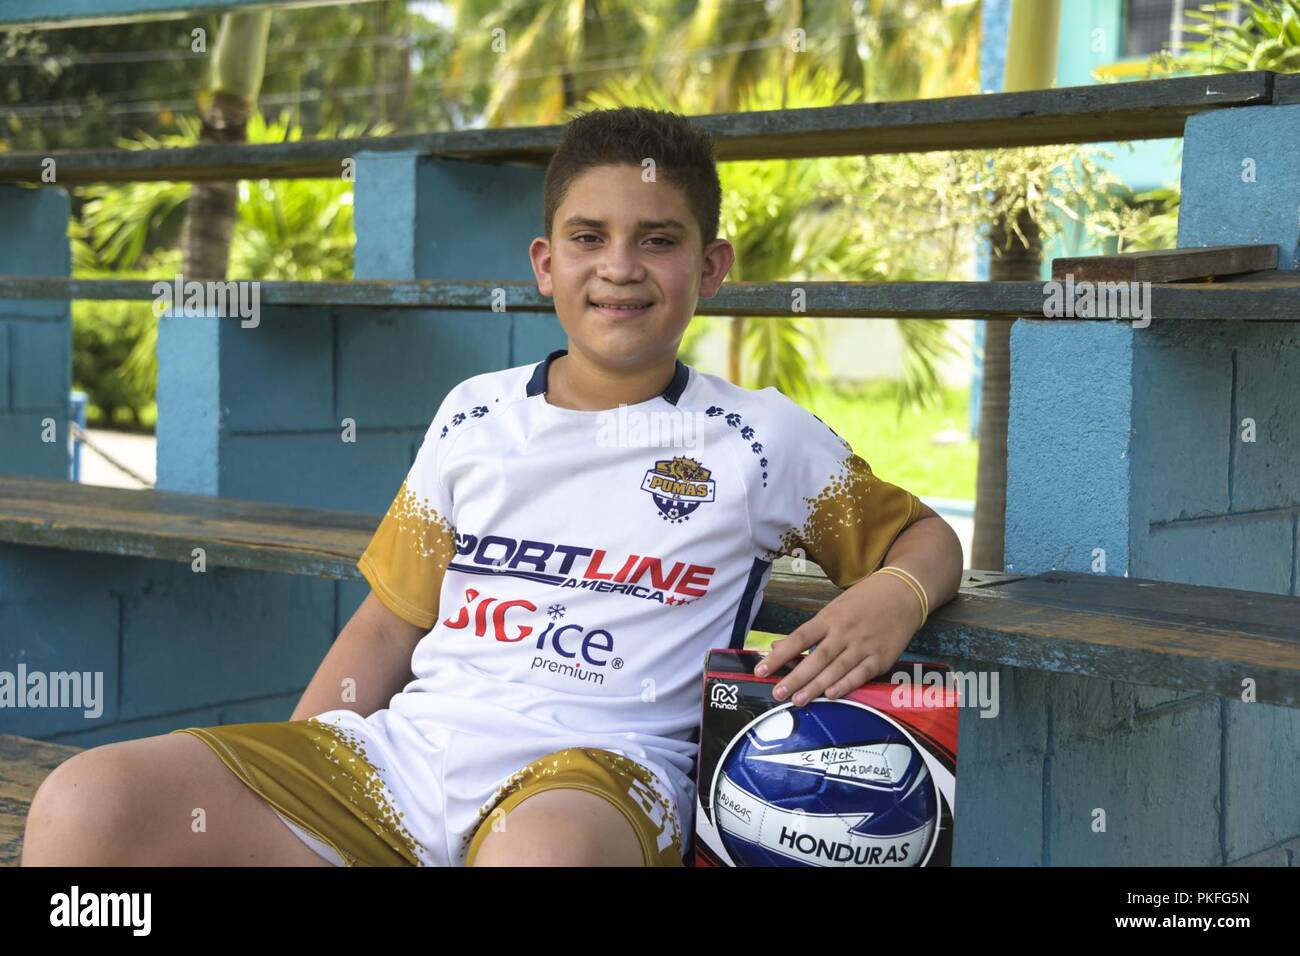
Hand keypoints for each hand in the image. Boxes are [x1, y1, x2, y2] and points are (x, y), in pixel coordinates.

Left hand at [752, 571, 923, 705]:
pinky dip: (846, 685)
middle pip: (816, 658)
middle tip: (777, 693)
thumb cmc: (864, 601)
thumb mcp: (833, 609)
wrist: (904, 592)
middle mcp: (844, 632)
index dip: (779, 655)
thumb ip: (808, 632)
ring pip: (836, 669)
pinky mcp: (881, 657)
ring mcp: (863, 645)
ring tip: (798, 700)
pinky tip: (831, 695)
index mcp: (829, 618)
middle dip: (795, 677)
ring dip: (816, 686)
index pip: (799, 638)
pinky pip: (860, 674)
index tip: (760, 669)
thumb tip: (776, 646)